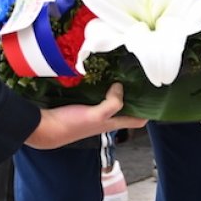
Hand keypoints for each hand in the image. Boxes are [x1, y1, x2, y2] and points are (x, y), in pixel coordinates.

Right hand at [25, 83, 146, 149]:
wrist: (45, 128)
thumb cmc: (71, 125)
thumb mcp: (96, 115)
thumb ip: (112, 104)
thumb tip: (120, 87)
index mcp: (112, 123)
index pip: (138, 120)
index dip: (148, 111)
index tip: (155, 95)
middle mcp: (105, 119)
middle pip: (126, 108)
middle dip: (134, 96)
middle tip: (138, 77)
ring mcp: (93, 112)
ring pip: (112, 101)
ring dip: (118, 89)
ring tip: (122, 72)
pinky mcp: (82, 106)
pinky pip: (97, 96)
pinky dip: (101, 87)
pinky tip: (99, 75)